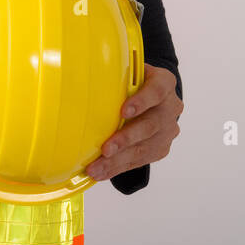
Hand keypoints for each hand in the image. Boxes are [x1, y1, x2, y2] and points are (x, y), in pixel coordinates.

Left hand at [85, 63, 181, 180]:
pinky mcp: (162, 147)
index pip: (157, 90)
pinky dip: (119, 167)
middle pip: (151, 124)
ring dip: (119, 160)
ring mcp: (168, 129)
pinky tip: (102, 172)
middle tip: (106, 150)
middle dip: (126, 139)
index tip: (124, 111)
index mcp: (163, 83)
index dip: (142, 101)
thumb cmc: (131, 82)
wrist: (151, 96)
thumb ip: (110, 76)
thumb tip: (73, 80)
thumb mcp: (125, 72)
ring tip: (96, 169)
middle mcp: (170, 107)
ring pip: (145, 147)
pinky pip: (141, 160)